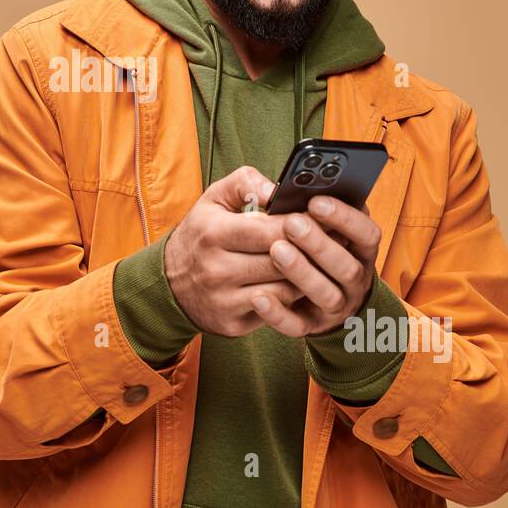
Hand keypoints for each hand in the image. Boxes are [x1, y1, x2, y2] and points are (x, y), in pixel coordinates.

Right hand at [163, 166, 310, 335]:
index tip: (324, 217)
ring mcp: (224, 301)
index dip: (301, 223)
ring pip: (285, 289)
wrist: (170, 282)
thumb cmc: (202, 233)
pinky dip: (292, 297)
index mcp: (213, 234)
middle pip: (281, 261)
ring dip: (307, 275)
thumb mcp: (214, 198)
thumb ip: (246, 182)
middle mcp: (216, 270)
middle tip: (337, 238)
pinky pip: (277, 312)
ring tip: (323, 260)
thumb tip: (277, 190)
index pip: (269, 230)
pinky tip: (302, 282)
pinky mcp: (233, 325)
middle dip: (312, 249)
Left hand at [250, 195, 381, 337]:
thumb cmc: (305, 243)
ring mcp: (334, 305)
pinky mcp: (310, 326)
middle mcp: (354, 278)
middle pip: (347, 266)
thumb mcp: (313, 220)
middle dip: (320, 244)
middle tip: (292, 223)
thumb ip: (304, 202)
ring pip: (327, 295)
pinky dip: (278, 313)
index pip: (367, 234)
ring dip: (303, 273)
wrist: (307, 294)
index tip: (316, 201)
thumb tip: (280, 190)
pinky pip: (297, 325)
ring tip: (277, 250)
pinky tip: (258, 296)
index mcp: (359, 249)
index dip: (346, 218)